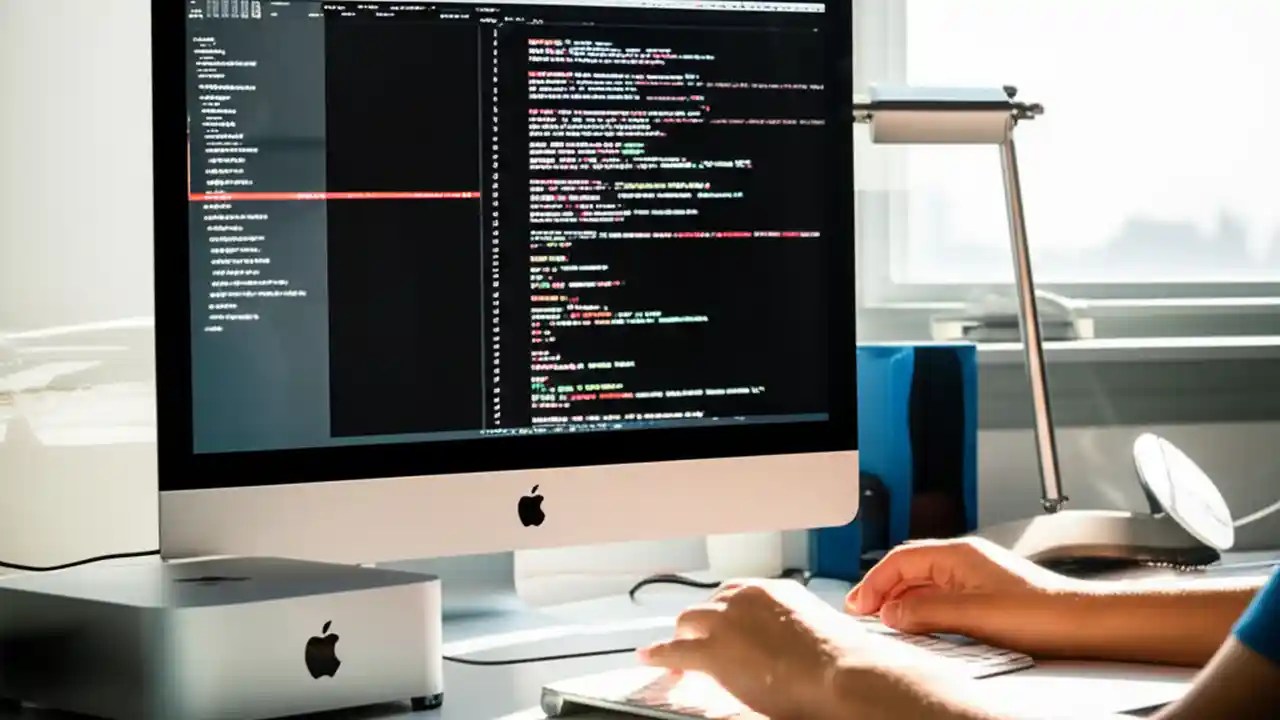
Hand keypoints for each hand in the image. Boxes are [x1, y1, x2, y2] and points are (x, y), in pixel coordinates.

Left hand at [638, 579, 980, 719]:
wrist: (841, 674)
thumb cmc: (843, 660)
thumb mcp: (820, 630)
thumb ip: (796, 629)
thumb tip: (793, 644)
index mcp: (773, 590)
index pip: (736, 593)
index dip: (725, 612)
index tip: (721, 622)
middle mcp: (745, 597)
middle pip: (708, 605)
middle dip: (702, 623)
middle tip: (700, 640)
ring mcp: (725, 622)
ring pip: (689, 622)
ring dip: (684, 637)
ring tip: (678, 653)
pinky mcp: (713, 651)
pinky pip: (675, 650)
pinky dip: (659, 654)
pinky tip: (650, 658)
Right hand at [846, 537, 1084, 654]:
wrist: (1084, 626)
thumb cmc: (1041, 613)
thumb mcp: (973, 614)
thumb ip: (926, 611)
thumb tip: (891, 611)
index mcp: (959, 555)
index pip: (901, 559)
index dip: (874, 581)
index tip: (859, 604)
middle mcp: (966, 562)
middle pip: (910, 569)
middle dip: (883, 589)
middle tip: (863, 612)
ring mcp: (976, 579)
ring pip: (925, 584)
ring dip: (901, 600)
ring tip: (885, 621)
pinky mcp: (987, 598)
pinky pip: (941, 598)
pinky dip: (922, 610)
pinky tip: (920, 627)